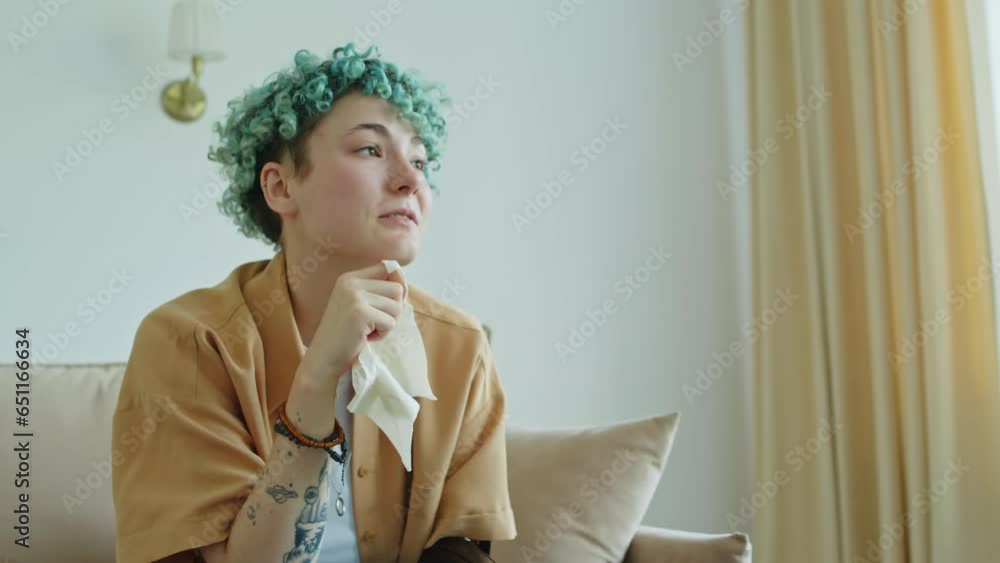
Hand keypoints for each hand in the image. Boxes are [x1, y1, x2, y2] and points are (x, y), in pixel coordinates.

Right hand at [298, 262, 404, 387]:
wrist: (324, 358)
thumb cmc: (346, 335)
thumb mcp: (360, 305)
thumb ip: (379, 292)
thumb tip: (404, 286)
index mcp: (350, 278)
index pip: (388, 269)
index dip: (395, 289)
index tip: (384, 306)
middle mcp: (351, 283)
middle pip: (397, 289)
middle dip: (392, 310)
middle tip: (372, 323)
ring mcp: (354, 297)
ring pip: (396, 306)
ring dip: (387, 323)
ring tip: (367, 330)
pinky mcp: (360, 313)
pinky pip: (390, 322)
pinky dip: (382, 334)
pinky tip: (365, 337)